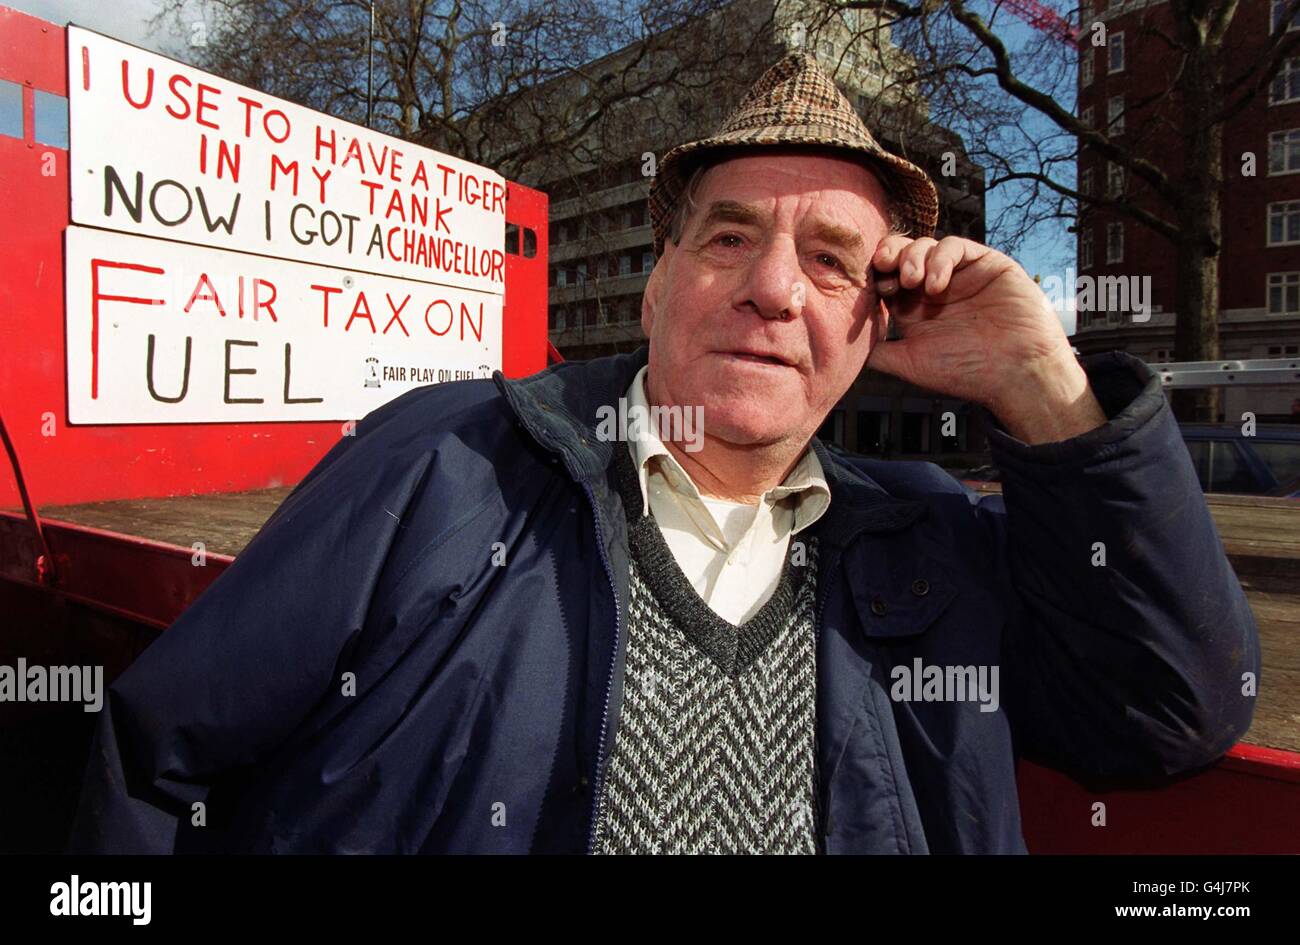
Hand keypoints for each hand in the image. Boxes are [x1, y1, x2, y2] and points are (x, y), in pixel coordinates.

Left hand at [866, 235, 1106, 444]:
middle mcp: (933, 287)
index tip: (868, 288)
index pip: (885, 279)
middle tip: (883, 267)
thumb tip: (844, 345)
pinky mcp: (984, 263)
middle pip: (901, 256)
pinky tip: (936, 284)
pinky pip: (955, 246)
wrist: (1016, 373)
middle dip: (888, 256)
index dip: (873, 277)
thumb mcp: (911, 364)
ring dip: (912, 258)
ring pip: (925, 246)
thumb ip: (879, 352)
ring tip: (912, 283)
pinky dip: (940, 258)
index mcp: (914, 308)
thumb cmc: (967, 373)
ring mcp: (959, 273)